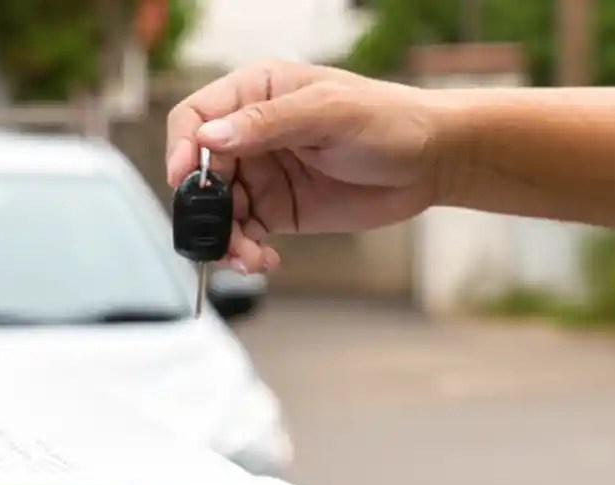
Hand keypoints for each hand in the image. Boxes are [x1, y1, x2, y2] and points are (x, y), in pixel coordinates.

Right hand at [166, 60, 451, 274]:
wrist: (432, 162)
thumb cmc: (389, 120)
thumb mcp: (331, 113)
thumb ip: (269, 124)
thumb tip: (210, 138)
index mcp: (255, 94)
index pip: (196, 118)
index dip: (182, 148)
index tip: (186, 179)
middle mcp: (250, 134)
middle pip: (199, 172)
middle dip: (204, 207)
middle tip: (222, 233)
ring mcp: (260, 174)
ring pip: (216, 211)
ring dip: (224, 238)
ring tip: (247, 257)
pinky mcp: (274, 210)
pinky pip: (242, 235)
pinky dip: (244, 253)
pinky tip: (263, 260)